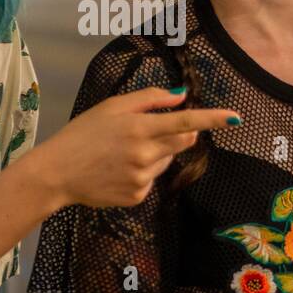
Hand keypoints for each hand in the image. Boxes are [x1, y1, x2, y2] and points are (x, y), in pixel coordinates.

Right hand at [28, 87, 239, 208]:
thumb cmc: (83, 133)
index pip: (185, 121)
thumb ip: (149, 98)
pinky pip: (152, 179)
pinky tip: (119, 169)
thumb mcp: (112, 106)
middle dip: (177, 133)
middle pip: (182, 141)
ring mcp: (143, 178)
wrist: (57, 173)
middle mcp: (145, 154)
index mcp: (139, 128)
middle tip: (148, 129)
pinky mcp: (138, 196)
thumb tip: (181, 96)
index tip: (235, 118)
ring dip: (156, 153)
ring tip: (123, 152)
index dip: (212, 119)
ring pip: (166, 161)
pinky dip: (143, 172)